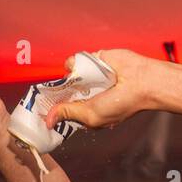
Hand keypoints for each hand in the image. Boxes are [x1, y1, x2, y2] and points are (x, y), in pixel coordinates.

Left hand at [44, 49, 158, 130]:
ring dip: (70, 78)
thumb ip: (68, 113)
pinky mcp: (91, 61)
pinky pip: (75, 61)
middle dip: (56, 93)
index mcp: (86, 110)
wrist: (140, 81)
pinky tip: (86, 70)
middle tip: (51, 94)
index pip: (63, 109)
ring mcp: (88, 77)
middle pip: (61, 92)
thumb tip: (48, 120)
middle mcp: (86, 94)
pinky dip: (76, 64)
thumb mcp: (90, 115)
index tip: (41, 108)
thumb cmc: (122, 103)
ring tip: (83, 82)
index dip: (52, 108)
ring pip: (66, 76)